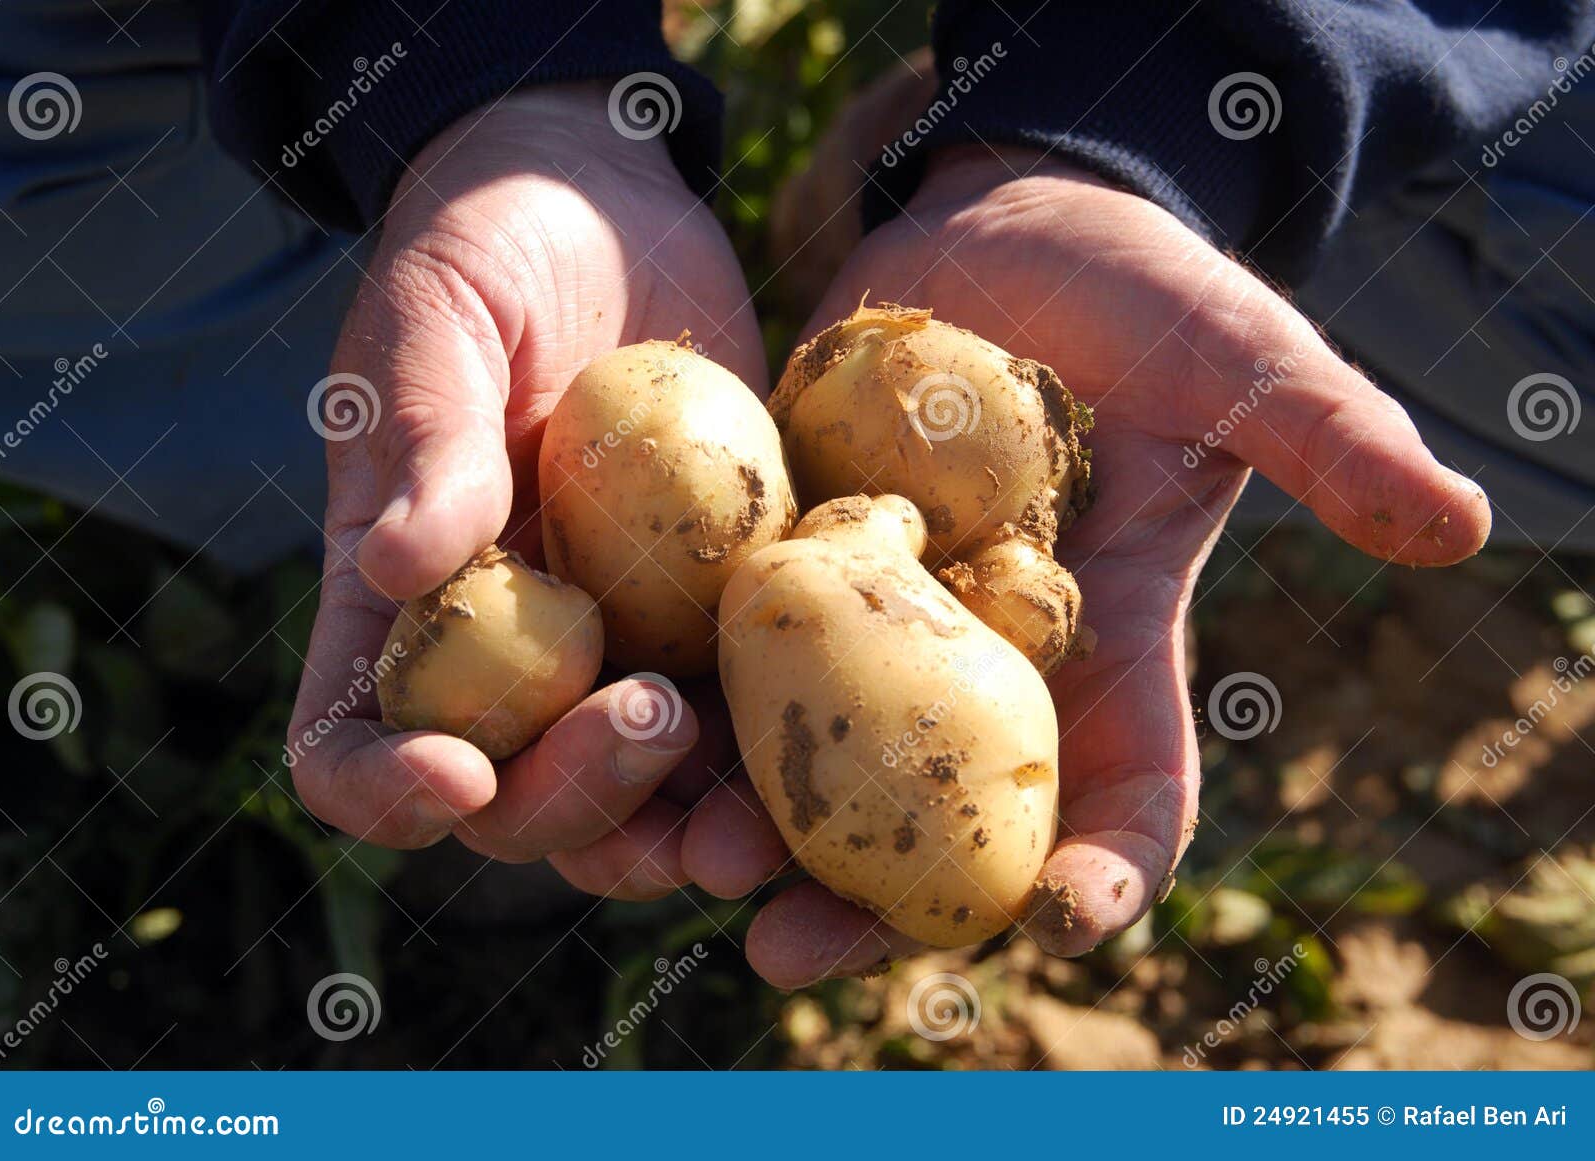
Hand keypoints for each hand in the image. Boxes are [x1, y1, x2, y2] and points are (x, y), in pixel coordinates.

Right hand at [286, 84, 759, 897]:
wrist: (614, 209)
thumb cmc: (490, 252)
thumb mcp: (436, 322)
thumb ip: (424, 438)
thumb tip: (400, 564)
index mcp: (403, 605)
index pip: (353, 738)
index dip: (385, 788)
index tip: (452, 774)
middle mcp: (514, 654)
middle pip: (521, 796)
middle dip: (581, 800)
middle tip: (651, 723)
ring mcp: (625, 647)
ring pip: (648, 796)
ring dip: (694, 831)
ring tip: (756, 824)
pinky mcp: (724, 617)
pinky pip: (752, 716)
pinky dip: (786, 758)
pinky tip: (842, 749)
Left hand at [684, 146, 1490, 985]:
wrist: (1007, 230)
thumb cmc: (1142, 301)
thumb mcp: (1240, 363)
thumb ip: (1328, 442)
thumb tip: (1458, 526)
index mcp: (1106, 654)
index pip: (1120, 799)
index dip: (1102, 873)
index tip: (1063, 923)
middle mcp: (982, 668)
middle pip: (929, 827)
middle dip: (868, 905)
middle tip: (793, 954)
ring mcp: (876, 623)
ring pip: (814, 764)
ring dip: (751, 828)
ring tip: (690, 870)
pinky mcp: (789, 562)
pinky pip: (734, 655)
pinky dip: (685, 704)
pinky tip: (622, 738)